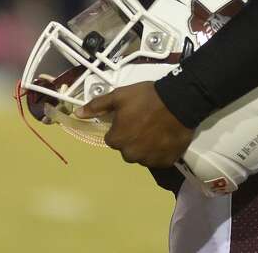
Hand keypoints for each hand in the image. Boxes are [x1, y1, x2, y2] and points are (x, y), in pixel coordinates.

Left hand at [74, 82, 193, 167]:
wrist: (179, 101)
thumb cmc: (146, 98)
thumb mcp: (119, 96)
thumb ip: (97, 107)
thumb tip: (78, 114)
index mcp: (117, 140)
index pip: (113, 138)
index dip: (121, 127)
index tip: (132, 117)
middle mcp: (131, 155)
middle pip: (127, 149)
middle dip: (133, 138)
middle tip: (145, 122)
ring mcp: (149, 160)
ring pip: (142, 155)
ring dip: (146, 146)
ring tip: (156, 129)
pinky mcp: (166, 162)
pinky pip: (158, 159)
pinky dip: (160, 151)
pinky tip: (165, 137)